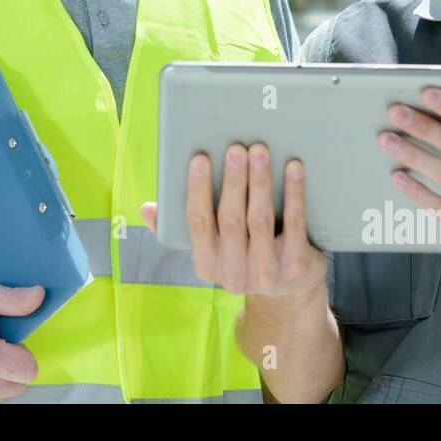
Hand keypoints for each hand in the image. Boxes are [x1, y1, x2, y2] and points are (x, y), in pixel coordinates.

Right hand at [141, 142, 326, 297]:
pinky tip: (293, 168)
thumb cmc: (241, 254)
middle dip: (233, 180)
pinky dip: (294, 193)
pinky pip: (294, 224)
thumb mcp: (209, 248)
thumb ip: (176, 228)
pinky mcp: (295, 265)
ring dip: (260, 181)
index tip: (200, 158)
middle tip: (236, 148)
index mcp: (206, 264)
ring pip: (260, 219)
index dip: (197, 189)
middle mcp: (234, 273)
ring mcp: (266, 272)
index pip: (197, 222)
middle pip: (231, 219)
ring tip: (260, 151)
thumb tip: (145, 209)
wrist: (288, 292)